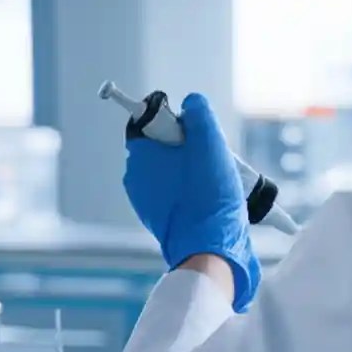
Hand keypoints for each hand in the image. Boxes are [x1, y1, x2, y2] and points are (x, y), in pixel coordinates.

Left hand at [124, 93, 260, 311]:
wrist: (209, 250)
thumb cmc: (209, 198)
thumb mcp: (211, 145)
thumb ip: (200, 115)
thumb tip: (192, 101)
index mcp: (140, 154)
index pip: (154, 121)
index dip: (183, 125)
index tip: (201, 140)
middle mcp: (135, 177)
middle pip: (166, 146)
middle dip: (191, 150)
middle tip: (214, 164)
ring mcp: (145, 201)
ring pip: (172, 172)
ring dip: (194, 173)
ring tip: (216, 187)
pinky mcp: (158, 220)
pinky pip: (175, 195)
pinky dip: (192, 194)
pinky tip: (210, 203)